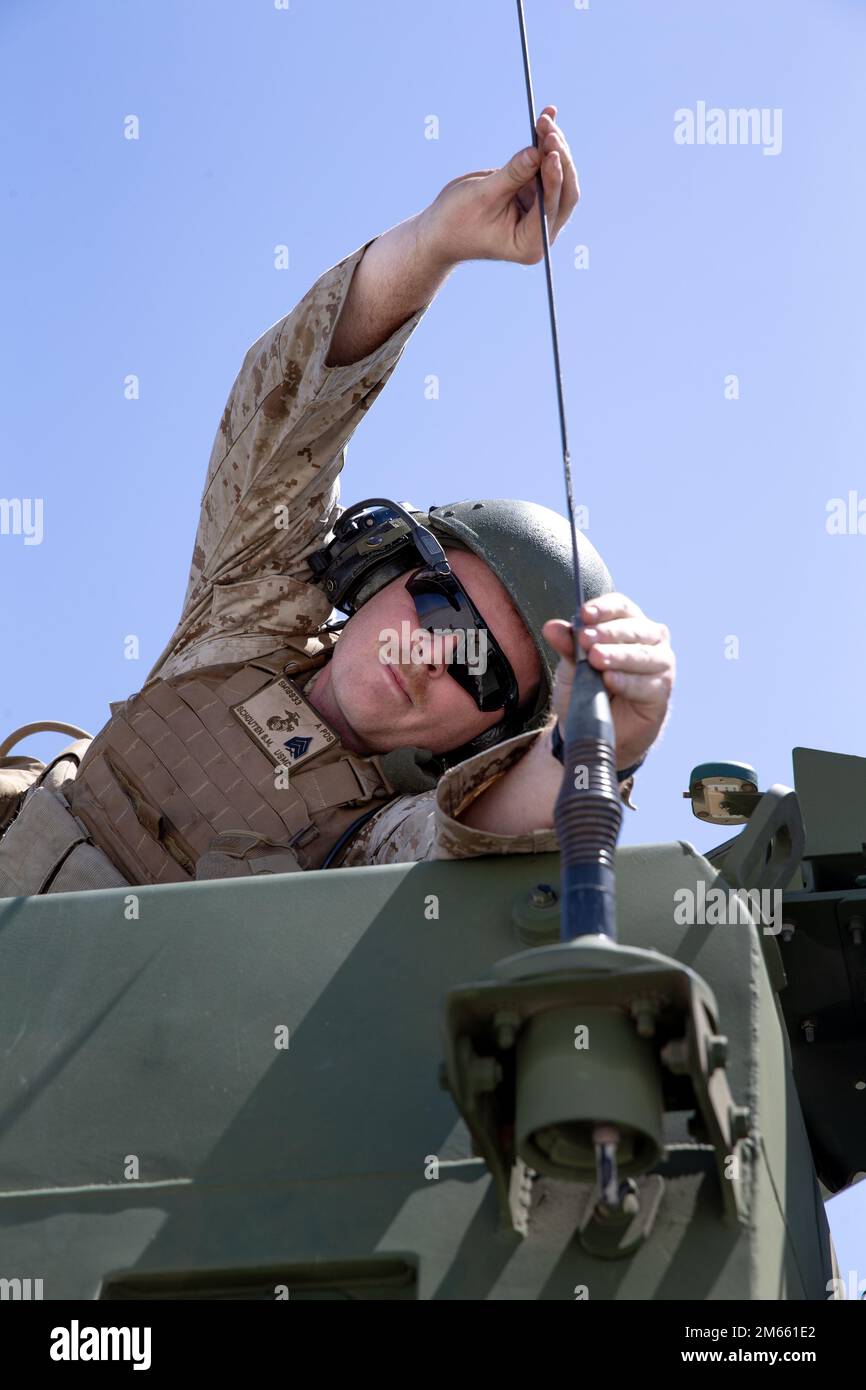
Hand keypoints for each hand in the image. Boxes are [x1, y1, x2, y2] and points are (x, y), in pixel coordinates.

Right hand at [419, 105, 578, 266]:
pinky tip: (547, 117)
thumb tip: (538, 151)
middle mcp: (541, 231)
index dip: (553, 178)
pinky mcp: (532, 195)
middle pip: (563, 191)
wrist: (440, 229)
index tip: (552, 151)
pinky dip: (545, 144)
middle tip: (550, 129)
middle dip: (558, 158)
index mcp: (530, 243)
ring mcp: (539, 212)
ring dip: (554, 146)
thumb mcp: (483, 196)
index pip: (550, 208)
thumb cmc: (456, 222)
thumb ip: (513, 175)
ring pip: (558, 175)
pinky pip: (545, 167)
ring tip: (546, 118)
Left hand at [542, 595, 674, 772]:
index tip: (584, 614)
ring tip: (596, 659)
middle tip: (584, 640)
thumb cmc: (588, 687)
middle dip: (607, 633)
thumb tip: (551, 627)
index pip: (620, 607)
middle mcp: (650, 639)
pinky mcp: (661, 690)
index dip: (603, 608)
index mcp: (628, 623)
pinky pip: (646, 684)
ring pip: (643, 655)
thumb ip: (567, 645)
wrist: (594, 725)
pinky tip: (610, 680)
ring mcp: (660, 664)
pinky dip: (627, 682)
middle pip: (633, 628)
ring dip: (618, 656)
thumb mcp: (572, 665)